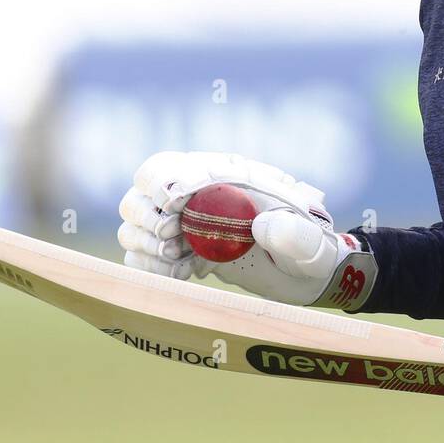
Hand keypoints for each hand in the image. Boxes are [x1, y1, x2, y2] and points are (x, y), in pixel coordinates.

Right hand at [116, 151, 376, 309]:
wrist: (308, 275)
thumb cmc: (311, 250)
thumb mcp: (310, 242)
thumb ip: (293, 233)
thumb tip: (261, 225)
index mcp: (222, 179)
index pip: (169, 167)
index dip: (160, 183)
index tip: (172, 207)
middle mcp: (196, 198)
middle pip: (139, 194)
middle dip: (146, 218)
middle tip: (175, 239)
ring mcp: (185, 226)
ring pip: (133, 225)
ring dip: (146, 245)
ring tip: (180, 261)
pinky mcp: (182, 255)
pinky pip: (141, 256)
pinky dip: (150, 268)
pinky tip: (181, 275)